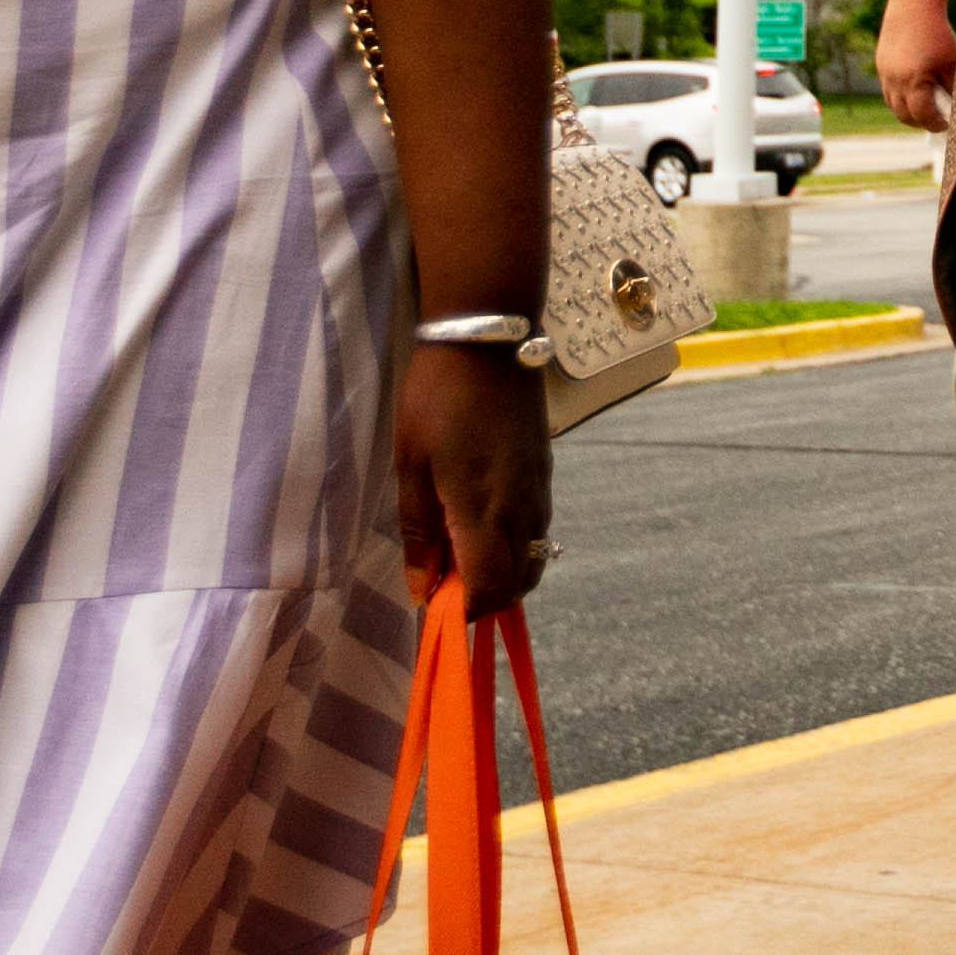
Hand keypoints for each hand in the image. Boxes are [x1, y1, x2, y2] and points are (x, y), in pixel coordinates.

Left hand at [394, 344, 552, 617]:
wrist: (489, 341)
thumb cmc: (437, 399)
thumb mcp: (411, 464)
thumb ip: (419, 531)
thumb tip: (421, 587)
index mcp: (484, 511)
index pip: (488, 591)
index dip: (464, 612)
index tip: (434, 607)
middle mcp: (521, 510)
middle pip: (518, 583)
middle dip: (485, 599)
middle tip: (445, 584)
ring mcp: (538, 491)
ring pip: (534, 558)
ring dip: (503, 574)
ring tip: (462, 556)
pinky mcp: (544, 473)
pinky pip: (538, 529)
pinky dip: (516, 546)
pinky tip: (482, 524)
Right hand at [876, 0, 955, 134]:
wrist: (913, 6)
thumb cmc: (938, 34)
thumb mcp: (953, 62)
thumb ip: (955, 88)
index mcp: (914, 81)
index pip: (923, 116)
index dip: (936, 124)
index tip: (947, 124)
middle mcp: (895, 81)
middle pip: (904, 116)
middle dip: (920, 122)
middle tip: (936, 119)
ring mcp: (885, 74)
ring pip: (893, 105)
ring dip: (908, 111)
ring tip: (926, 106)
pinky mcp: (881, 65)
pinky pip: (888, 91)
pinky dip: (900, 96)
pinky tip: (915, 89)